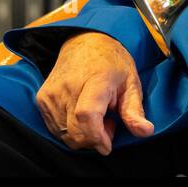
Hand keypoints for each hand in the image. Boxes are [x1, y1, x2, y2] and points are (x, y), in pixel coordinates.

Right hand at [35, 31, 154, 154]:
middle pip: (75, 132)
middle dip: (94, 139)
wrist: (84, 41)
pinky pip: (55, 129)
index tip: (108, 145)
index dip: (97, 136)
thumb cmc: (111, 62)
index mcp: (95, 79)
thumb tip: (146, 132)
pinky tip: (82, 114)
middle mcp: (69, 86)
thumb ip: (135, 110)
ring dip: (83, 135)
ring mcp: (51, 93)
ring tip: (97, 115)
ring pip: (64, 135)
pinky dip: (70, 130)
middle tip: (109, 123)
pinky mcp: (42, 99)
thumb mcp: (131, 82)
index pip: (87, 115)